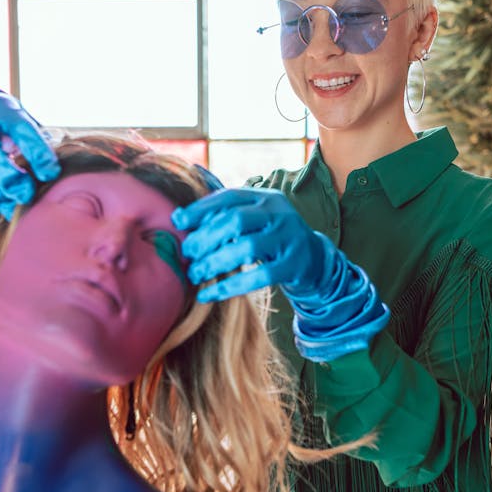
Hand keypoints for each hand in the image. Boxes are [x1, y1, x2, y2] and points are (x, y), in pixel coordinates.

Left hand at [172, 187, 328, 303]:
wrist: (315, 258)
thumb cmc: (272, 237)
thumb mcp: (255, 217)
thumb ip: (225, 213)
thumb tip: (178, 215)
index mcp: (265, 198)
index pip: (229, 197)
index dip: (201, 209)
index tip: (177, 222)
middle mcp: (279, 214)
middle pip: (236, 221)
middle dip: (206, 237)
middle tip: (187, 253)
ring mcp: (289, 239)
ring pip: (247, 248)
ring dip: (215, 262)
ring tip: (196, 274)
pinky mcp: (293, 266)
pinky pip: (259, 277)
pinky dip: (231, 286)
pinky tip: (209, 294)